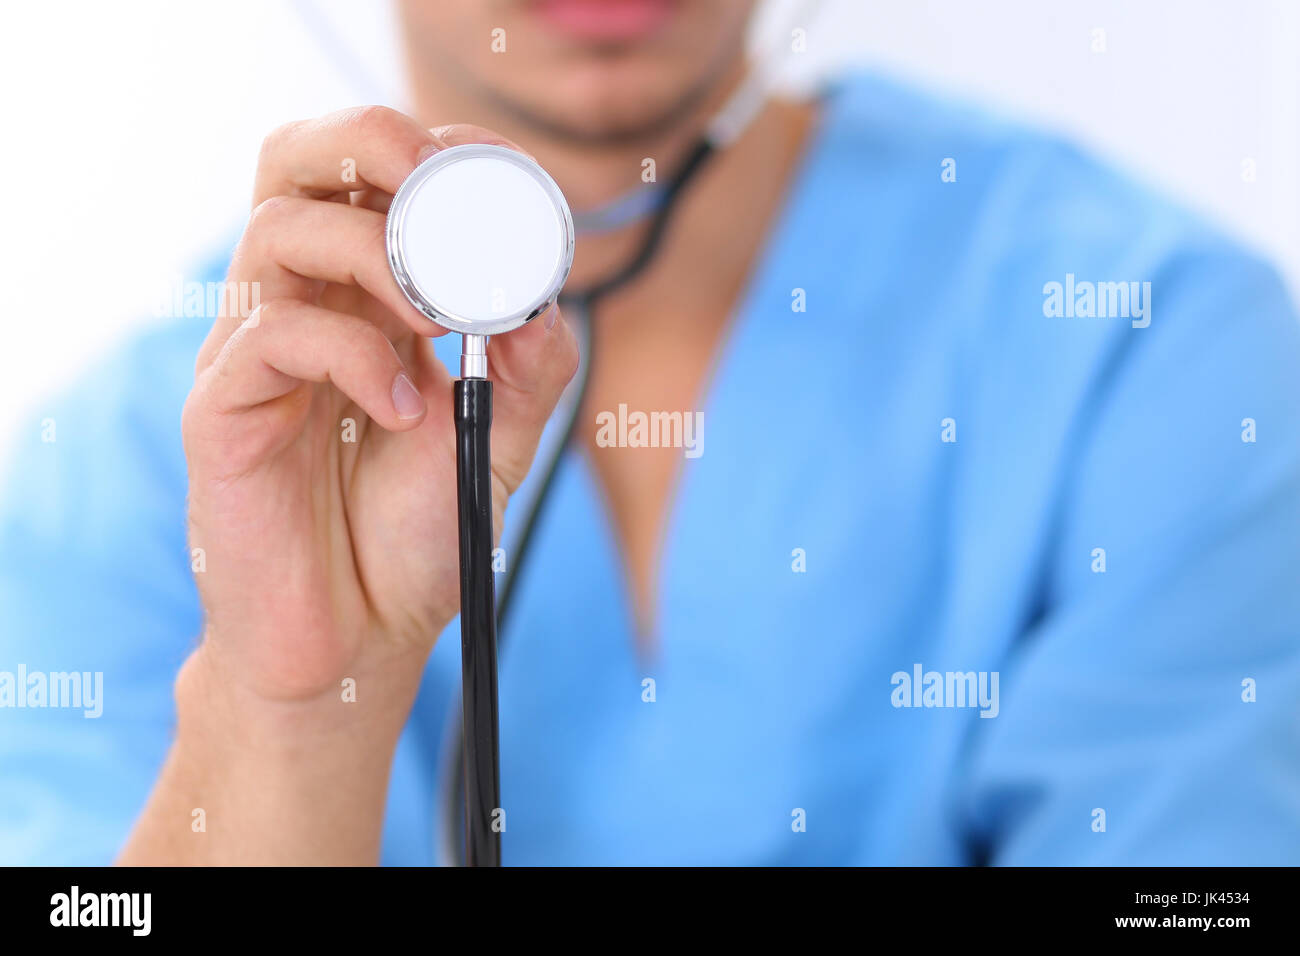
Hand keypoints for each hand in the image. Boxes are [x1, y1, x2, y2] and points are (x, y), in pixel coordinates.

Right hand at [181, 108, 577, 718]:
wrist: (359, 640)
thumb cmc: (416, 538)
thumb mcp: (498, 441)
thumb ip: (528, 370)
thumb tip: (543, 295)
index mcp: (363, 300)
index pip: (369, 176)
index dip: (430, 153)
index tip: (500, 182)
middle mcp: (303, 308)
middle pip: (293, 163)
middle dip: (369, 142)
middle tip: (437, 184)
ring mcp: (255, 355)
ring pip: (277, 230)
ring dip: (374, 252)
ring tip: (438, 321)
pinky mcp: (222, 411)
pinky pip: (273, 335)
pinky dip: (354, 355)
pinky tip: (403, 411)